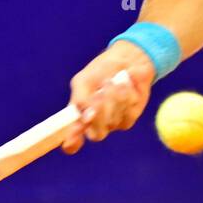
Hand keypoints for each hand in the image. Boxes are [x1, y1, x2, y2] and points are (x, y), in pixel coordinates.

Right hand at [59, 40, 155, 154]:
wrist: (126, 60)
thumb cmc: (100, 71)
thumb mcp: (83, 81)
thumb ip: (80, 98)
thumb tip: (84, 116)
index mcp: (79, 117)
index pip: (72, 142)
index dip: (72, 143)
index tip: (73, 137)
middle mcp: (96, 124)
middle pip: (97, 134)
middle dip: (99, 113)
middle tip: (99, 93)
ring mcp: (114, 122)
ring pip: (114, 120)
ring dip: (113, 97)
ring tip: (111, 80)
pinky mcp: (130, 116)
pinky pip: (128, 113)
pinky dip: (126, 95)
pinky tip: (125, 84)